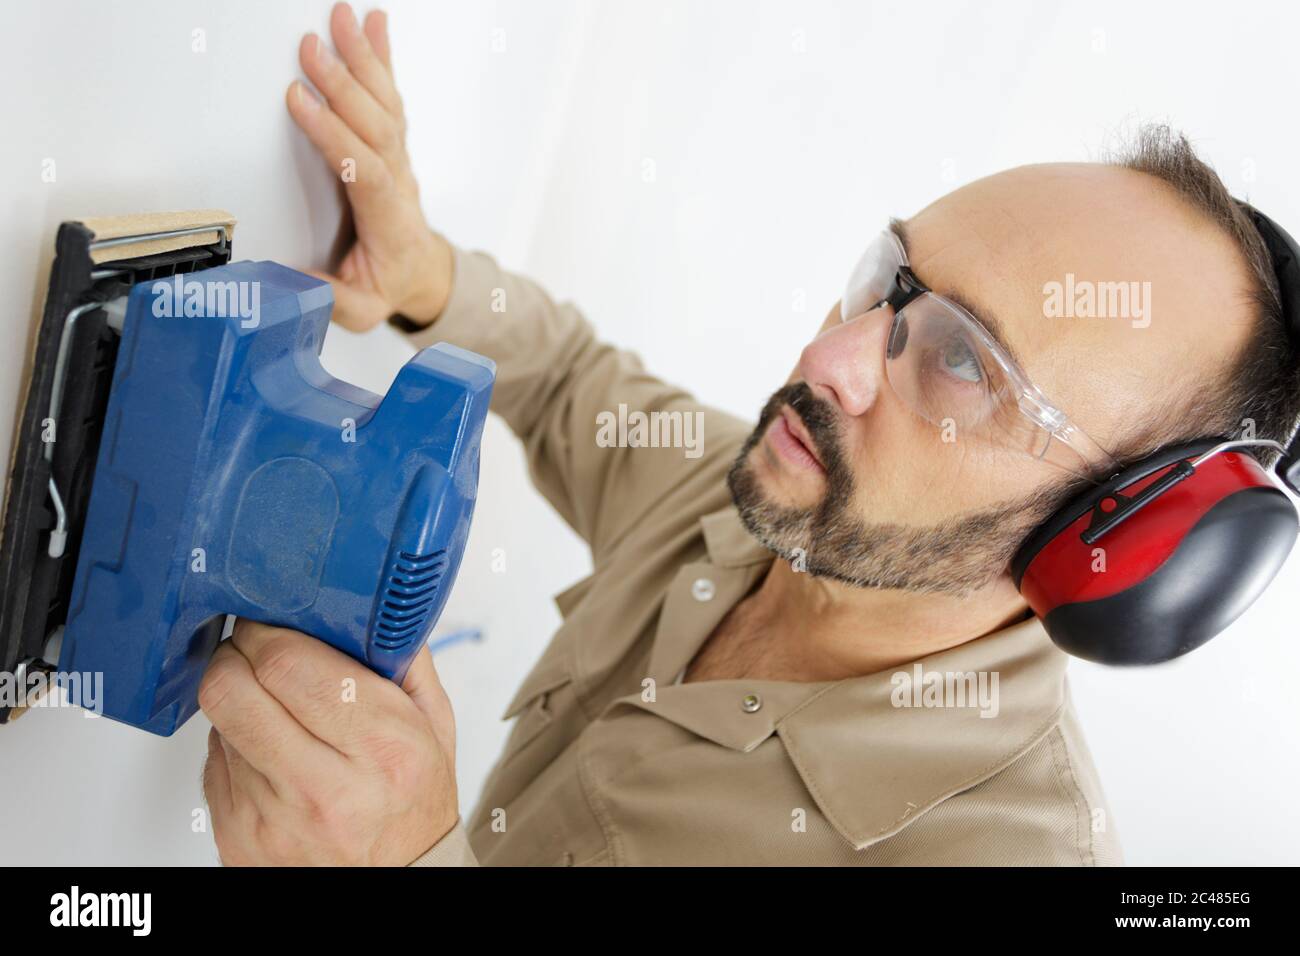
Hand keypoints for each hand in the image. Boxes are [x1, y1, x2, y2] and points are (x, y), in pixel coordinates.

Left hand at [200, 619, 457, 865]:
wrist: (398, 880)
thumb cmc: (415, 804)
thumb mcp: (434, 726)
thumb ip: (405, 659)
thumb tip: (369, 605)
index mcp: (382, 747)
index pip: (288, 663)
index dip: (269, 630)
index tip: (275, 621)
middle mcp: (323, 786)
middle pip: (232, 688)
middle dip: (236, 655)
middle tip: (257, 652)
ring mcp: (271, 817)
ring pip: (217, 721)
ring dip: (239, 701)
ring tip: (276, 710)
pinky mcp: (236, 838)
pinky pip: (212, 762)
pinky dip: (234, 744)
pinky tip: (270, 752)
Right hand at [287, 3, 452, 330]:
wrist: (421, 272)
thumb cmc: (387, 284)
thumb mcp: (358, 309)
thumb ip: (328, 297)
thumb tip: (292, 282)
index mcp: (388, 220)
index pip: (364, 170)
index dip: (334, 136)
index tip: (299, 102)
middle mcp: (398, 181)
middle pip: (376, 127)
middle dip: (344, 85)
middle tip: (312, 48)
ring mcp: (398, 158)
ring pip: (384, 103)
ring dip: (364, 59)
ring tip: (343, 18)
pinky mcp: (392, 142)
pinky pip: (390, 94)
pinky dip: (383, 56)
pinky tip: (374, 24)